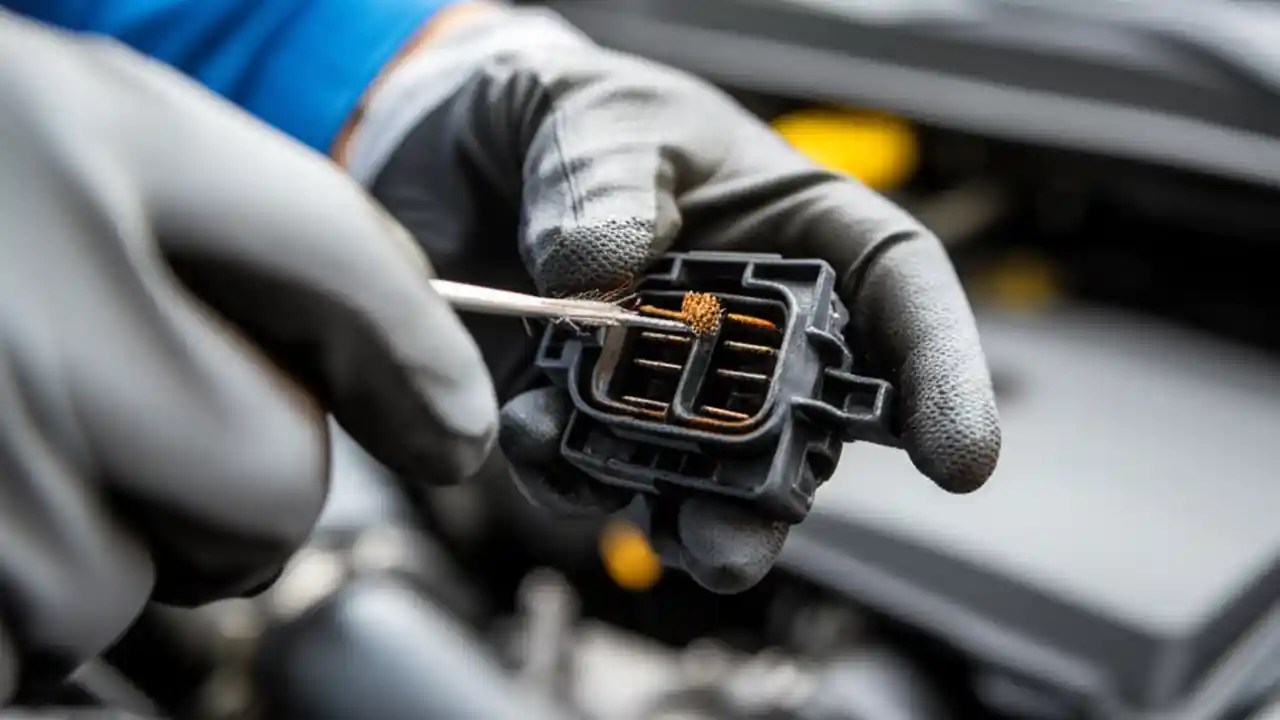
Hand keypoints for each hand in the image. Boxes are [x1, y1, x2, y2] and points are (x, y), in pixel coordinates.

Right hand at [0, 13, 495, 699]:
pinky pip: (18, 649)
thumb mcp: (83, 133)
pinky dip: (6, 600)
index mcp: (77, 151)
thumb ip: (260, 236)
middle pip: (268, 485)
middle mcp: (16, 314)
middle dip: (246, 482)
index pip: (339, 271)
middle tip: (158, 429)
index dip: (421, 367)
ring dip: (101, 542)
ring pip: (124, 588)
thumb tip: (420, 378)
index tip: (453, 429)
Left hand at [348, 6, 999, 591]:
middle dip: (780, 493)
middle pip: (805, 427)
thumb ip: (609, 178)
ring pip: (710, 483)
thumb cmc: (572, 114)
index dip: (940, 378)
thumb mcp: (599, 110)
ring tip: (664, 530)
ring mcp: (670, 388)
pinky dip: (568, 478)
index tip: (958, 458)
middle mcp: (751, 331)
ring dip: (690, 522)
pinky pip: (593, 475)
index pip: (897, 301)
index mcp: (797, 236)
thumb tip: (601, 273)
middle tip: (744, 530)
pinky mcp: (586, 420)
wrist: (459, 148)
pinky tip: (533, 438)